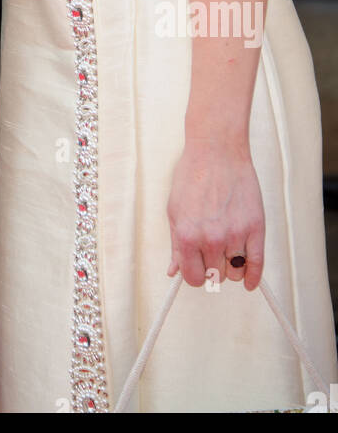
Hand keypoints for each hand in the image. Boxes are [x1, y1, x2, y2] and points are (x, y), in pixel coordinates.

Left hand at [166, 142, 264, 290]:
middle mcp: (210, 238)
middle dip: (212, 267)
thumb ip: (176, 244)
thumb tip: (174, 271)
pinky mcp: (255, 228)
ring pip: (234, 272)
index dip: (195, 274)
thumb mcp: (175, 210)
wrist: (217, 151)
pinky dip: (253, 277)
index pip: (193, 277)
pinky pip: (257, 264)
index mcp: (186, 235)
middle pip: (214, 276)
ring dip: (230, 267)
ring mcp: (235, 234)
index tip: (198, 268)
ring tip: (227, 252)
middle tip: (212, 252)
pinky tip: (248, 281)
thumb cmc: (192, 177)